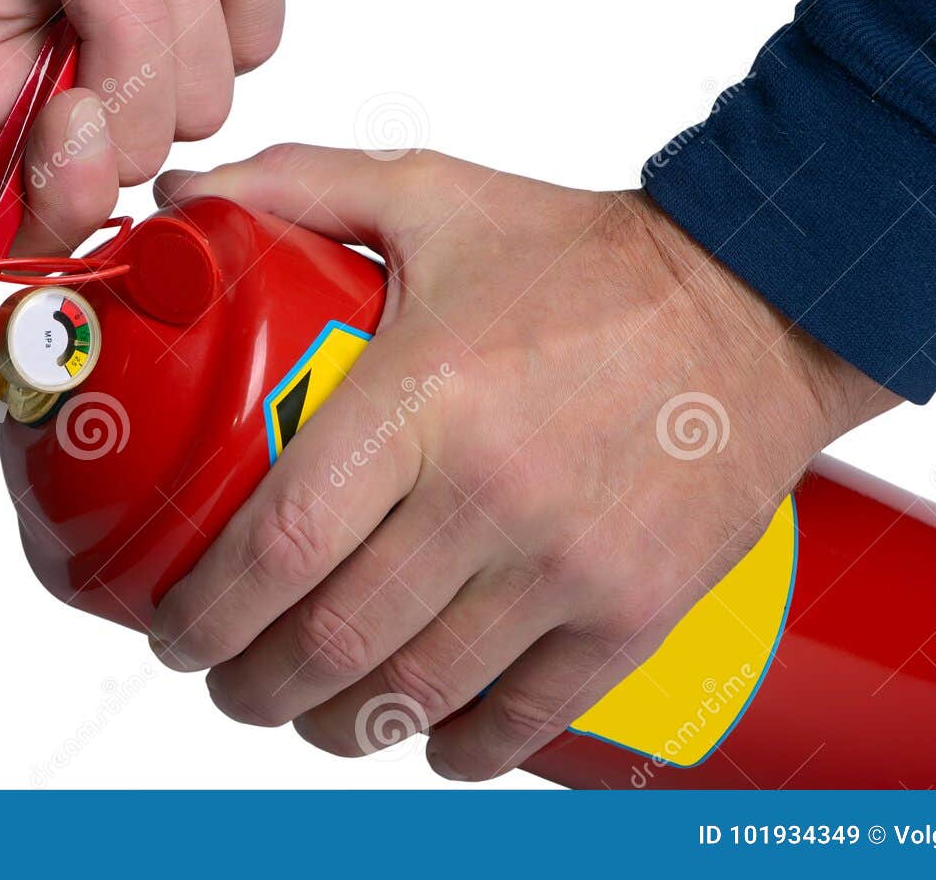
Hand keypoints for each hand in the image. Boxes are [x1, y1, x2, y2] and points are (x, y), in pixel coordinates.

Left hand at [146, 145, 899, 780]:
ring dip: (335, 724)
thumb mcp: (430, 193)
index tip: (173, 628)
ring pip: (416, 694)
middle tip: (225, 675)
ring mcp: (569, 567)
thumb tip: (180, 198)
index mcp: (424, 396)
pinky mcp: (635, 613)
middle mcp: (491, 494)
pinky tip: (417, 734)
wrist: (761, 302)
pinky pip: (523, 719)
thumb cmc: (584, 256)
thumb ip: (295, 186)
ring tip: (302, 710)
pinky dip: (451, 748)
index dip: (206, 611)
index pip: (282, 543)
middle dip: (251, 683)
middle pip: (334, 640)